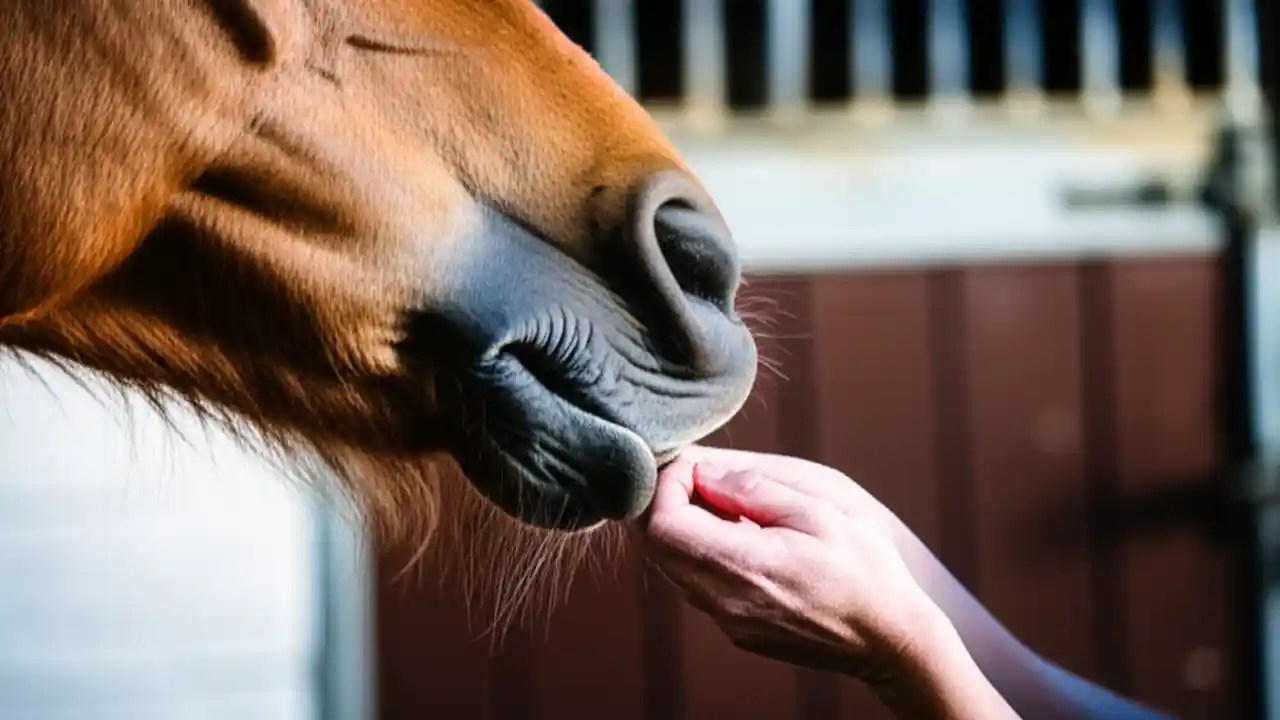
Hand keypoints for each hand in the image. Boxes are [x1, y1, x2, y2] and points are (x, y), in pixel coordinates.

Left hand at [640, 449, 950, 685]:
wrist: (890, 638)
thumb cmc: (864, 571)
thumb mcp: (819, 512)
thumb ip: (755, 488)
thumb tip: (705, 472)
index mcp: (745, 567)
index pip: (663, 526)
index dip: (667, 486)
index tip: (697, 466)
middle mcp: (725, 601)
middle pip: (658, 547)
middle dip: (669, 503)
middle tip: (705, 478)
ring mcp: (728, 621)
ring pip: (673, 566)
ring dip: (685, 528)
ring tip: (727, 504)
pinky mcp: (737, 630)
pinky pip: (697, 585)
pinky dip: (703, 552)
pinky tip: (741, 536)